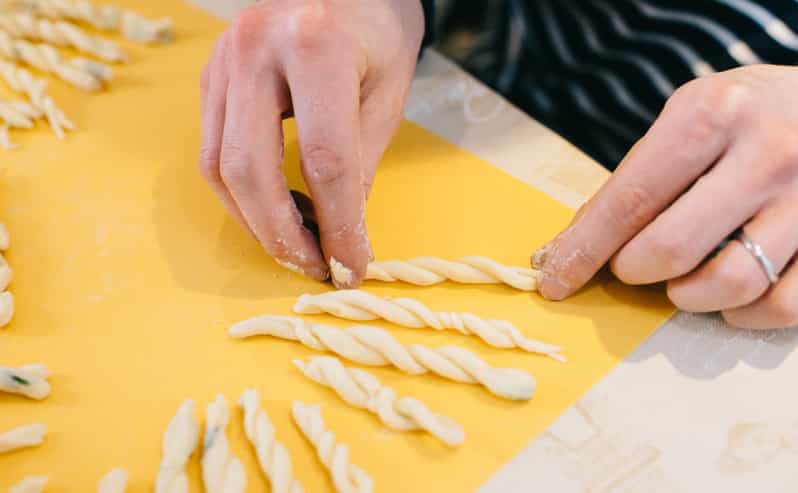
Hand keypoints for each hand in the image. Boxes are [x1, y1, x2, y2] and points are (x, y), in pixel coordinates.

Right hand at [199, 0, 423, 286]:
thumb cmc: (377, 33)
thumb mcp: (386, 96)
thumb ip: (359, 165)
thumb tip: (338, 235)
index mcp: (317, 47)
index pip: (324, 161)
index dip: (337, 225)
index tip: (349, 265)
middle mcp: (256, 48)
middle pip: (250, 169)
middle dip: (281, 235)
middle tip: (312, 267)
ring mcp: (224, 60)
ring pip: (218, 166)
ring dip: (254, 221)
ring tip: (294, 245)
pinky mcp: (210, 75)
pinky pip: (211, 150)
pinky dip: (240, 192)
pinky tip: (272, 209)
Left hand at [533, 65, 797, 328]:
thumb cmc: (748, 114)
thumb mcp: (690, 116)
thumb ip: (638, 177)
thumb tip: (575, 246)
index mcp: (712, 115)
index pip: (629, 201)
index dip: (584, 250)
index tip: (555, 280)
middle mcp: (767, 154)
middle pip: (672, 249)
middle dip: (633, 271)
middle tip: (631, 265)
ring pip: (731, 284)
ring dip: (687, 296)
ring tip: (682, 278)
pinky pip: (782, 305)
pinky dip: (743, 312)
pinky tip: (731, 294)